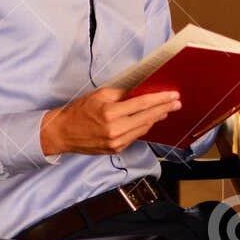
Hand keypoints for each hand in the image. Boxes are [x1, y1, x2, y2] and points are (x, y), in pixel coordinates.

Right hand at [40, 88, 180, 156]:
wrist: (61, 133)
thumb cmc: (79, 111)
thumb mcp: (99, 95)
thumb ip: (122, 93)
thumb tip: (142, 89)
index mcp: (110, 113)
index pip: (142, 104)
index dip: (160, 99)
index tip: (173, 95)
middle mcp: (115, 130)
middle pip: (147, 117)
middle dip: (164, 109)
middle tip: (177, 102)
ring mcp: (116, 142)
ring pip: (143, 128)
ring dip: (156, 118)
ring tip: (167, 110)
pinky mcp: (115, 150)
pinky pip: (135, 136)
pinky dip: (144, 127)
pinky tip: (150, 120)